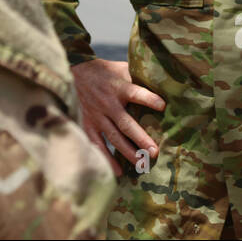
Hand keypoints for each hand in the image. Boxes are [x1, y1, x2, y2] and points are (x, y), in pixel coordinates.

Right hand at [70, 58, 165, 176]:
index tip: (163, 106)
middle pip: (125, 123)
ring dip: (127, 152)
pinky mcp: (89, 123)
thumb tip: (164, 83)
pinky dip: (107, 157)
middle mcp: (108, 103)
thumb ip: (139, 77)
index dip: (148, 99)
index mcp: (119, 87)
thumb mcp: (122, 68)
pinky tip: (118, 171)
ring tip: (141, 164)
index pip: (136, 92)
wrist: (76, 71)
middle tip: (154, 152)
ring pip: (113, 136)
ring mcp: (97, 115)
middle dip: (140, 138)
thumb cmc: (106, 71)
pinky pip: (97, 143)